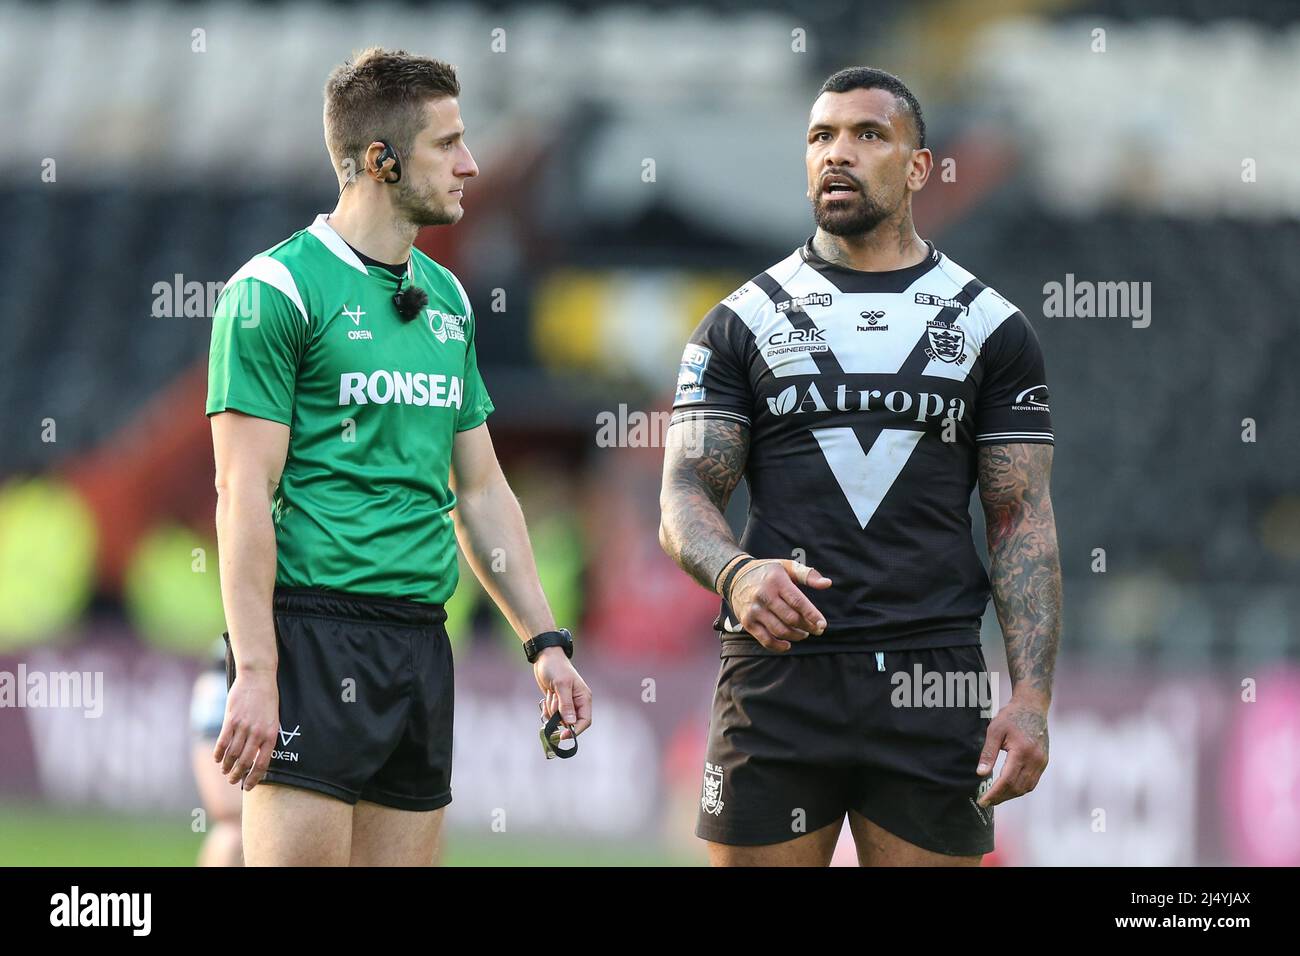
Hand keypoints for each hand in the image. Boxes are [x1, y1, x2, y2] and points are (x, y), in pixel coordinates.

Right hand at [213, 669, 279, 789]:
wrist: (258, 677)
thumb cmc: (267, 700)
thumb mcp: (273, 720)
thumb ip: (265, 738)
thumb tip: (257, 758)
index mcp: (271, 735)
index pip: (262, 764)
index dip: (254, 778)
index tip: (247, 786)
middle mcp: (258, 733)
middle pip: (245, 762)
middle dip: (238, 775)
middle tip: (233, 781)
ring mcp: (244, 726)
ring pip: (232, 754)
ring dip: (227, 766)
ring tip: (225, 771)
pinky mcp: (231, 719)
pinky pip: (223, 741)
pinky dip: (219, 753)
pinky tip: (217, 759)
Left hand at [534, 647, 591, 738]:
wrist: (545, 658)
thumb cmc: (556, 667)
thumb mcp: (561, 685)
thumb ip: (566, 705)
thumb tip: (570, 722)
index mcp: (584, 698)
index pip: (585, 721)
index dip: (576, 730)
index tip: (564, 735)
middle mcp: (577, 702)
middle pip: (570, 722)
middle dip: (559, 717)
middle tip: (553, 702)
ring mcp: (567, 703)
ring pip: (559, 719)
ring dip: (552, 710)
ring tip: (551, 694)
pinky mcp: (557, 703)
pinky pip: (552, 715)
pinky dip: (548, 709)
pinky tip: (548, 695)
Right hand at [727, 559, 830, 652]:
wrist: (735, 576)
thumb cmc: (768, 572)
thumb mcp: (787, 567)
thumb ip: (808, 574)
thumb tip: (827, 584)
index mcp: (776, 581)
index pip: (798, 601)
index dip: (812, 615)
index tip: (823, 625)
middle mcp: (764, 595)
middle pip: (791, 618)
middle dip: (807, 627)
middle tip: (816, 629)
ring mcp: (754, 610)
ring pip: (780, 630)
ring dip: (795, 636)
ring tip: (803, 634)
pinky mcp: (747, 621)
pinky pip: (765, 639)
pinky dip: (778, 646)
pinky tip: (788, 644)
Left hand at [976, 693, 1049, 807]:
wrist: (1032, 707)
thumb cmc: (1011, 717)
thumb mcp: (994, 730)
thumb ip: (988, 753)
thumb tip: (981, 774)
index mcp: (1022, 751)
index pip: (1007, 780)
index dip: (994, 794)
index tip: (983, 801)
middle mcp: (1035, 760)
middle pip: (1017, 787)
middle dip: (1001, 797)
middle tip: (986, 802)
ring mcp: (1041, 762)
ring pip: (1026, 787)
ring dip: (1010, 795)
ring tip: (995, 797)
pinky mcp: (1043, 762)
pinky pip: (1032, 782)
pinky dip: (1020, 788)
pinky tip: (1008, 789)